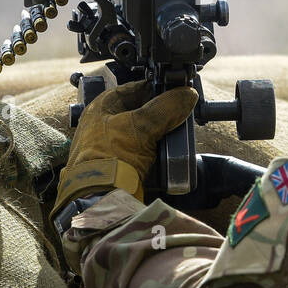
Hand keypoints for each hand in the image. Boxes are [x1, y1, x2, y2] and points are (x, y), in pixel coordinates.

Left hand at [53, 80, 197, 212]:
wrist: (100, 200)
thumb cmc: (109, 158)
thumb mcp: (140, 126)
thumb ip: (166, 108)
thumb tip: (187, 95)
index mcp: (101, 109)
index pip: (132, 89)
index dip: (154, 87)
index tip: (175, 89)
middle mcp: (105, 126)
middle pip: (140, 112)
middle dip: (161, 113)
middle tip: (181, 111)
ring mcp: (113, 147)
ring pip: (145, 133)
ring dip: (161, 133)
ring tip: (179, 131)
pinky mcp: (123, 167)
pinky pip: (146, 154)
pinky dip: (159, 152)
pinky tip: (172, 151)